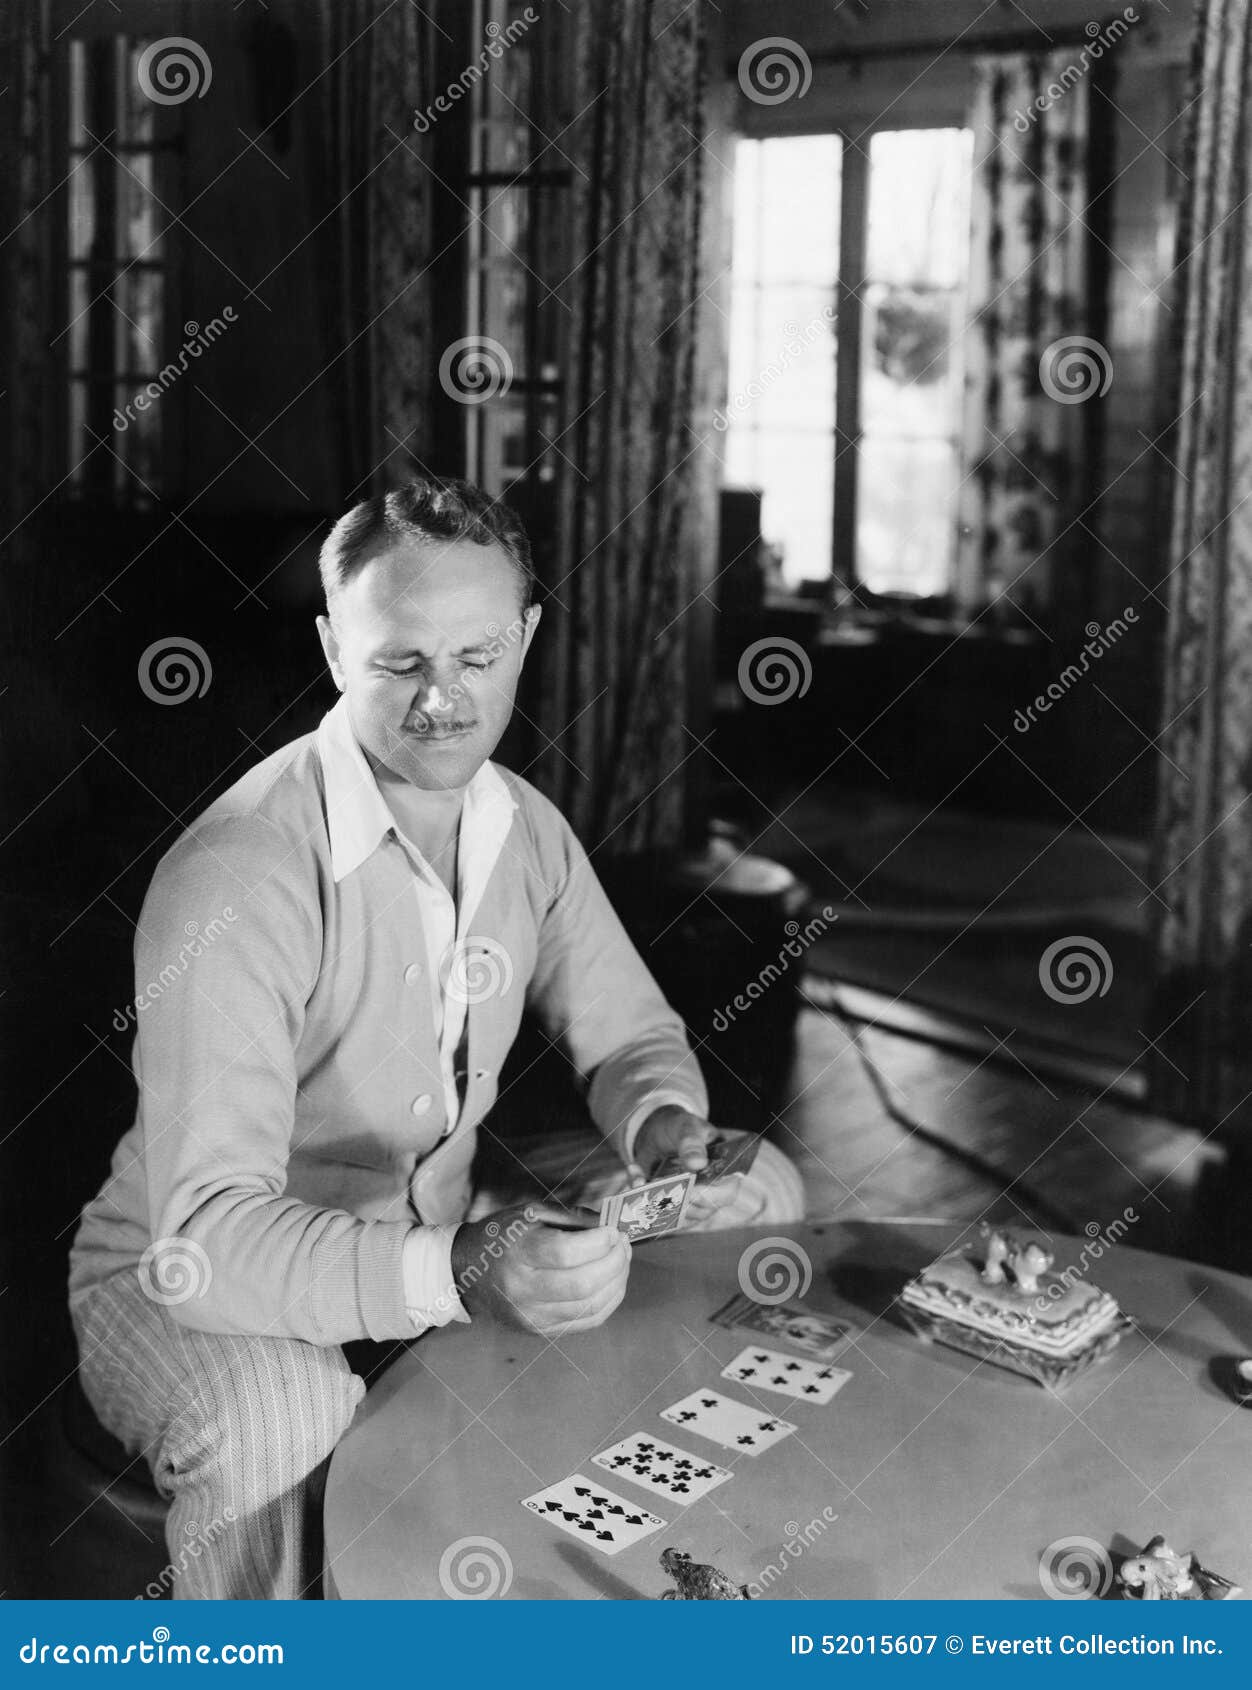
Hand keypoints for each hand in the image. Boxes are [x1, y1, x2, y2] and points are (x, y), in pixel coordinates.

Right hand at [450, 1204, 630, 1335]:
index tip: (612, 1230)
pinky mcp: (540, 1331)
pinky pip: (588, 1321)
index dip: (598, 1242)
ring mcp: (531, 1316)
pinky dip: (609, 1301)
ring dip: (617, 1282)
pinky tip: (613, 1282)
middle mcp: (521, 1289)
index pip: (565, 1253)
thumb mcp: (532, 1212)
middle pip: (583, 1284)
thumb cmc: (504, 1236)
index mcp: (517, 1253)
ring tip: (621, 1261)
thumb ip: (573, 1218)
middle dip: (615, 1262)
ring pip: (591, 1306)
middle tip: (623, 1245)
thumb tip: (611, 1227)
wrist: (471, 1270)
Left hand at [630, 1106, 753, 1228]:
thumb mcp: (687, 1128)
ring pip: (677, 1218)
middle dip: (677, 1202)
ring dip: (656, 1202)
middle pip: (700, 1212)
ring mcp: (688, 1201)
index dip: (710, 1197)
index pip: (726, 1193)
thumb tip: (698, 1163)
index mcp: (723, 1170)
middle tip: (660, 1186)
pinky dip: (641, 1198)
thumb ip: (691, 1143)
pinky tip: (635, 1177)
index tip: (690, 1190)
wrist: (657, 1130)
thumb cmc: (680, 1127)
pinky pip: (655, 1213)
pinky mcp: (668, 1205)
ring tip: (641, 1180)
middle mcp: (709, 1191)